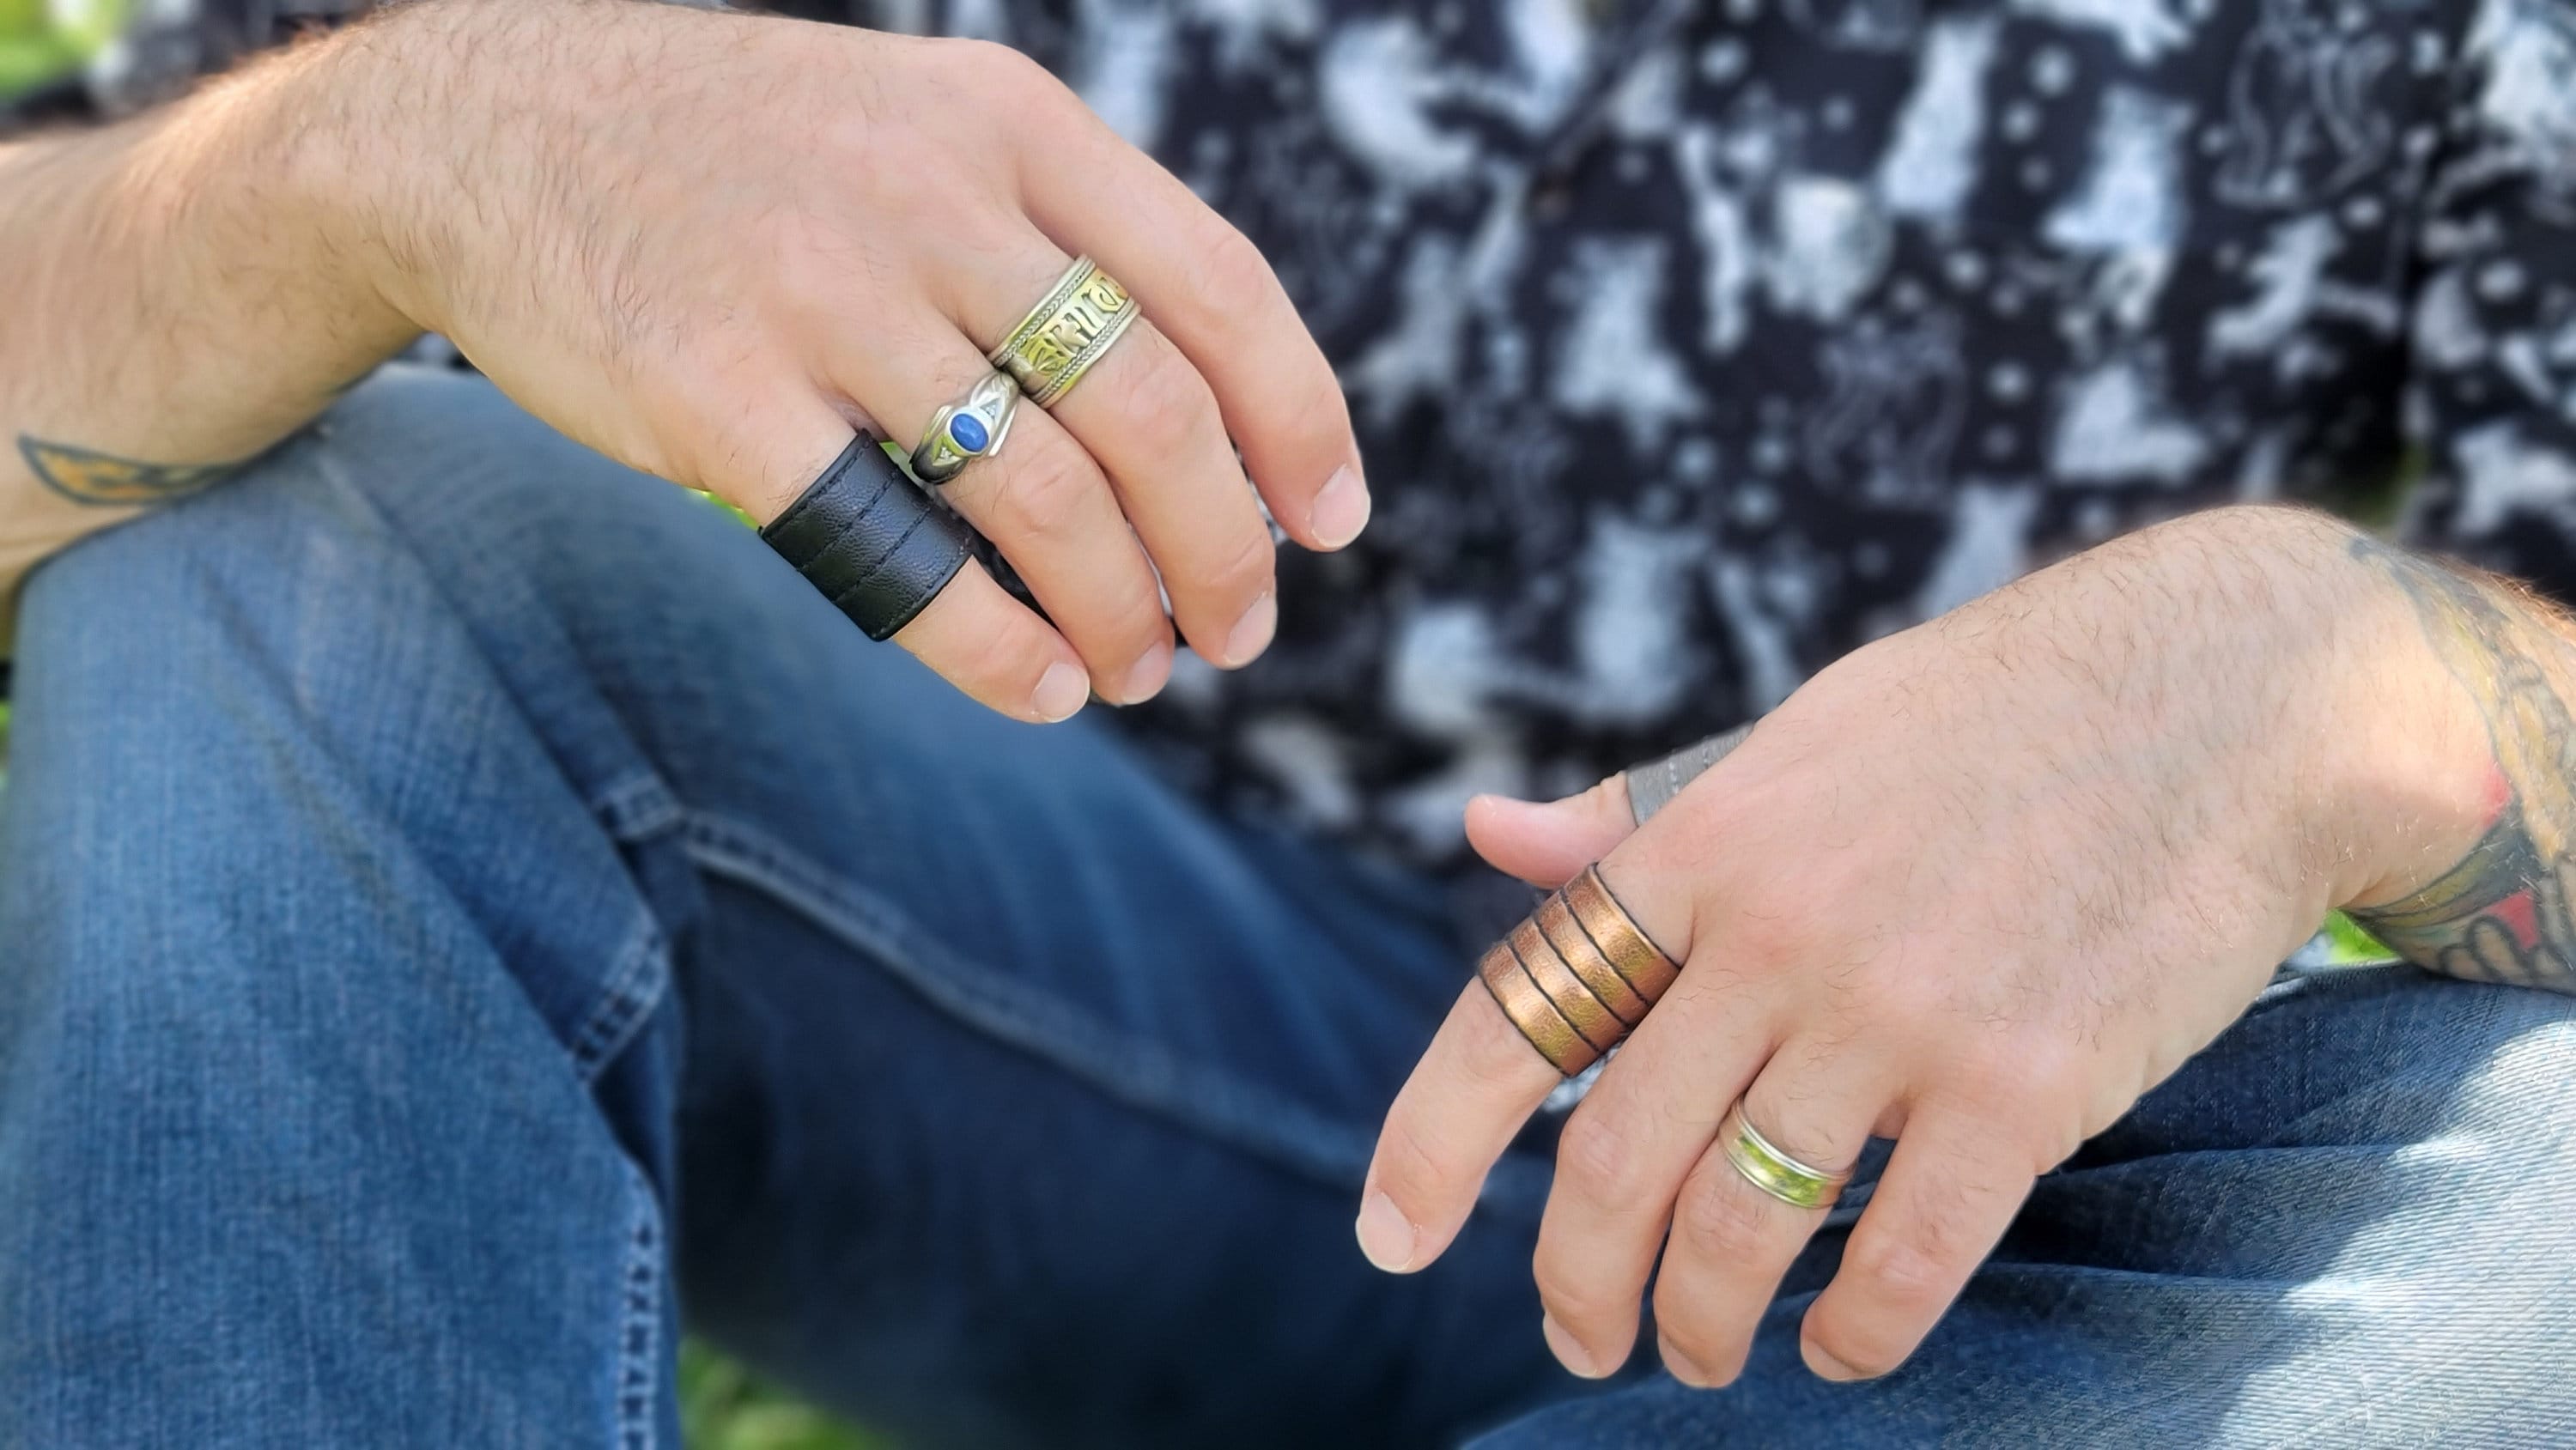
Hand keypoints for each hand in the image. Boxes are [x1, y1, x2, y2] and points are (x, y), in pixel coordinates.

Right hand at [318, 0, 1364, 719]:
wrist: (487, 126)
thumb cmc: (741, 156)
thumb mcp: (921, 125)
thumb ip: (1056, 233)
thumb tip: (1214, 413)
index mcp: (1010, 123)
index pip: (1219, 284)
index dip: (1302, 422)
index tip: (1334, 524)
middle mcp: (930, 196)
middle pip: (1149, 411)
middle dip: (1224, 551)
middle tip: (1240, 632)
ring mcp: (817, 292)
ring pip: (1039, 496)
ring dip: (1121, 612)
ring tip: (1136, 670)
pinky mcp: (712, 394)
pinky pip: (893, 555)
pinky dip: (991, 648)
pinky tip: (1037, 686)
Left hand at [1357, 507, 2488, 1385]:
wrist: (2221, 693)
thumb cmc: (1987, 717)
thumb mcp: (1792, 735)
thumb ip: (1640, 814)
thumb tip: (1487, 836)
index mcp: (1701, 844)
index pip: (1520, 1011)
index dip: (1430, 1142)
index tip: (1386, 1239)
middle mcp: (1773, 933)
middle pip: (1613, 1160)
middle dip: (1574, 1280)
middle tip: (1579, 1335)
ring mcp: (1895, 1012)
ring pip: (1739, 1227)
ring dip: (1702, 1322)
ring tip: (1703, 1351)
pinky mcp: (2021, 1084)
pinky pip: (1901, 1258)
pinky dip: (1855, 1331)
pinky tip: (1841, 1347)